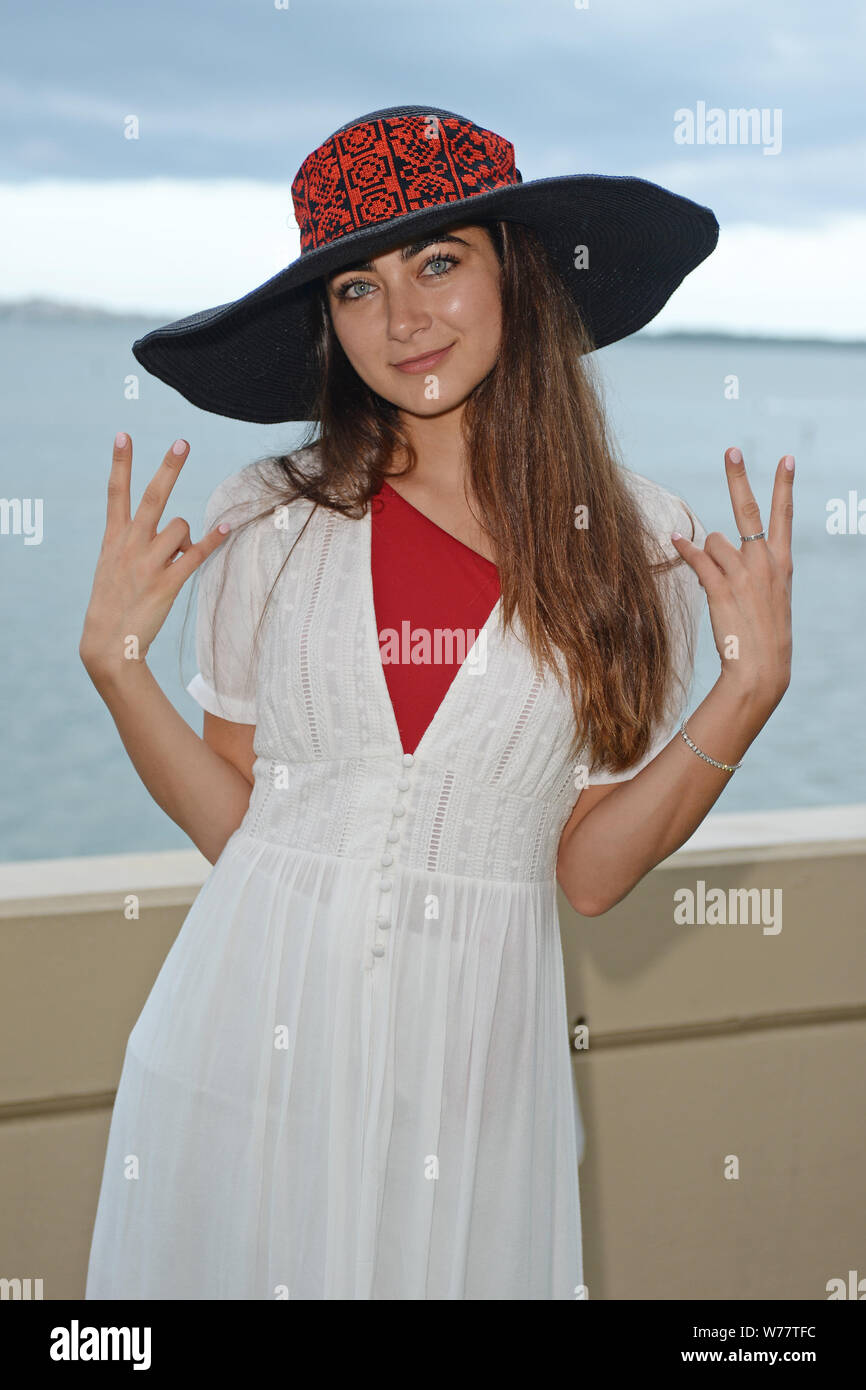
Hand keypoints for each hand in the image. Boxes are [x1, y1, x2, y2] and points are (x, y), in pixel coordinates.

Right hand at [79, 433, 229, 678]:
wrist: (107, 644)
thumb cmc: (113, 604)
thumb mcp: (111, 566)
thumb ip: (136, 543)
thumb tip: (179, 532)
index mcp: (113, 538)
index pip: (115, 493)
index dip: (120, 463)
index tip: (122, 435)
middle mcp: (129, 545)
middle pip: (154, 497)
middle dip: (169, 468)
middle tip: (183, 443)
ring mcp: (148, 563)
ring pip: (180, 528)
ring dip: (185, 538)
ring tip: (172, 561)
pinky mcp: (166, 583)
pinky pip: (194, 555)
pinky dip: (212, 541)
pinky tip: (226, 528)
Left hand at [671, 447, 792, 714]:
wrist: (762, 669)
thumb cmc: (763, 637)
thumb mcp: (769, 600)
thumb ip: (752, 573)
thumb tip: (715, 551)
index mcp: (782, 564)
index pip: (784, 516)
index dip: (783, 485)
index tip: (786, 458)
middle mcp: (765, 562)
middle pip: (748, 510)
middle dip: (739, 477)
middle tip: (731, 449)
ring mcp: (744, 574)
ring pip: (714, 541)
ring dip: (707, 556)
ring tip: (716, 584)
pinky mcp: (722, 588)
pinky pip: (698, 558)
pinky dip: (684, 549)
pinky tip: (673, 541)